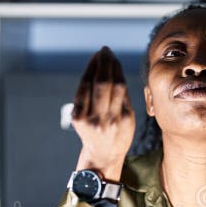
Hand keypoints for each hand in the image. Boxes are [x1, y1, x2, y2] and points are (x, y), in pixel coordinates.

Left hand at [72, 46, 135, 180]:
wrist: (102, 155)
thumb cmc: (119, 134)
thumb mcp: (128, 119)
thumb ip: (122, 97)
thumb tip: (115, 68)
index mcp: (121, 119)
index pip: (118, 86)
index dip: (115, 68)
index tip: (114, 56)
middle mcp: (104, 120)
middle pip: (104, 84)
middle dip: (104, 63)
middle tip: (106, 51)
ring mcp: (88, 120)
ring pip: (91, 87)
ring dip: (94, 67)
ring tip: (99, 56)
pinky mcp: (77, 119)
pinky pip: (81, 94)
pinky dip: (86, 79)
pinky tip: (90, 69)